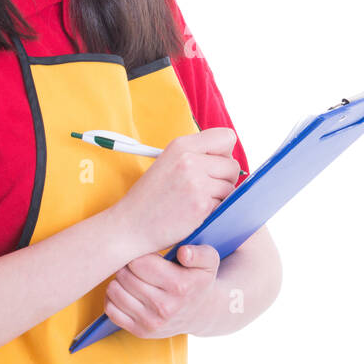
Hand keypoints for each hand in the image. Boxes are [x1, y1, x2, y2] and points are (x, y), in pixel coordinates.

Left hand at [103, 244, 220, 339]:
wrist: (202, 313)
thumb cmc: (199, 279)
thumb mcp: (209, 261)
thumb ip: (199, 253)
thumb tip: (183, 253)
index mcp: (180, 286)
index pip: (140, 262)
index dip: (140, 254)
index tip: (147, 254)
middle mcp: (165, 307)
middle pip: (125, 275)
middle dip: (128, 265)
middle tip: (138, 265)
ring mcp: (151, 322)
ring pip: (114, 290)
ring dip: (119, 280)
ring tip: (133, 277)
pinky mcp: (140, 332)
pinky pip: (111, 309)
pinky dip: (114, 297)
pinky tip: (127, 291)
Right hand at [106, 127, 240, 252]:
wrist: (130, 226)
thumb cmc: (151, 197)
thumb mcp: (169, 162)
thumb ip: (197, 154)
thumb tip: (229, 156)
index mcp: (181, 145)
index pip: (226, 137)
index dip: (225, 153)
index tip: (215, 165)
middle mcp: (189, 160)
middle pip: (232, 165)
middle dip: (224, 179)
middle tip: (204, 189)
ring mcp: (196, 183)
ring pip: (230, 187)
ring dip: (219, 197)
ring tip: (195, 202)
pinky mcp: (200, 205)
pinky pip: (224, 205)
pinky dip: (213, 211)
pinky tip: (194, 214)